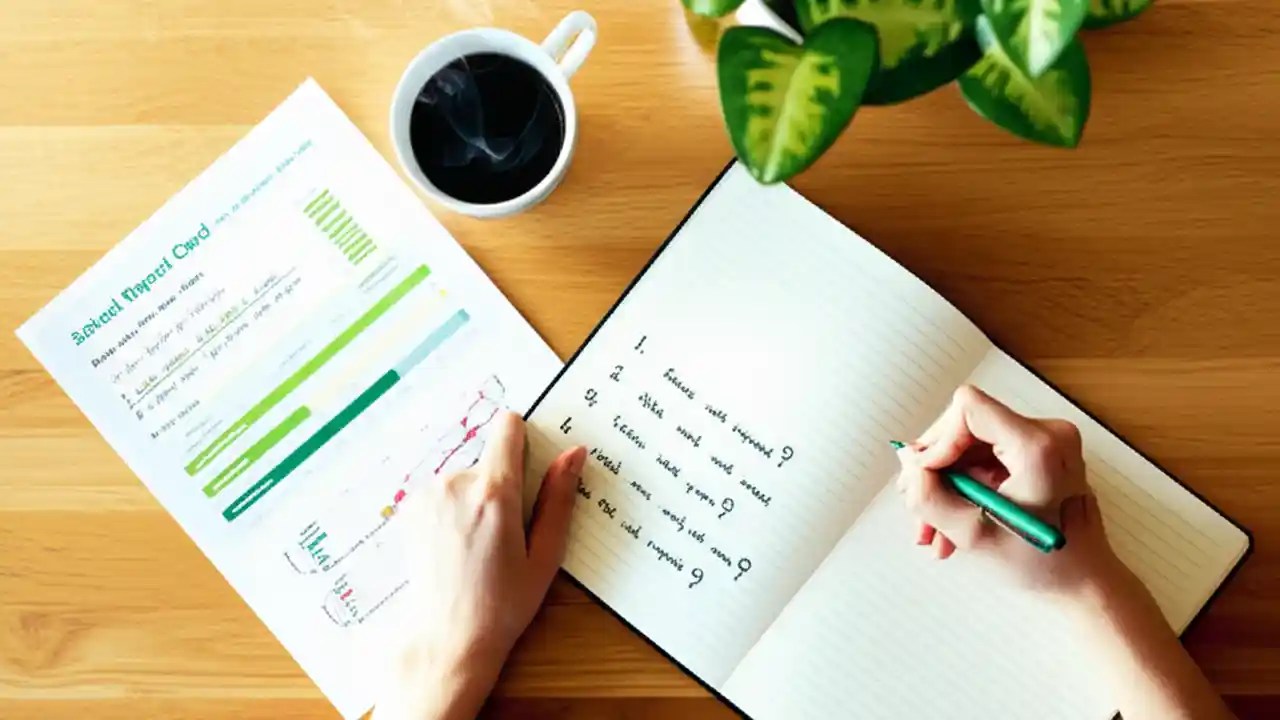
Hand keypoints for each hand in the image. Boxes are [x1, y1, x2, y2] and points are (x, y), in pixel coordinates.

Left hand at [374, 412, 585, 719]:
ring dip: (474, 498)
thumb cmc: (501, 604)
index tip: (528, 465)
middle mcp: (455, 484)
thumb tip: (574, 453)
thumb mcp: (544, 556)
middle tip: (505, 533)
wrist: (445, 638)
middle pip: (488, 459)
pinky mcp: (409, 508)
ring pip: (465, 477)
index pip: (507, 428)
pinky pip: (442, 492)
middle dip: (500, 485)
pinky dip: (452, 509)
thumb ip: (559, 499)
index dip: (522, 439)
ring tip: (478, 545)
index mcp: (493, 492)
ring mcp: (427, 495)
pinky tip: (455, 546)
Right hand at [895, 385, 1124, 598]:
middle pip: (967, 426)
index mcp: (1039, 447)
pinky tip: (953, 521)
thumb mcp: (972, 534)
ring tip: (935, 527)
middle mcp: (1048, 433)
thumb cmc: (1045, 565)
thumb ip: (929, 496)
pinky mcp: (1040, 453)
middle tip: (919, 503)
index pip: (969, 410)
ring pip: (972, 444)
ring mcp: (1046, 441)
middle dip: (937, 467)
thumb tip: (907, 463)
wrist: (1085, 581)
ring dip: (947, 483)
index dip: (938, 440)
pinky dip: (966, 485)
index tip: (927, 476)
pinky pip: (987, 456)